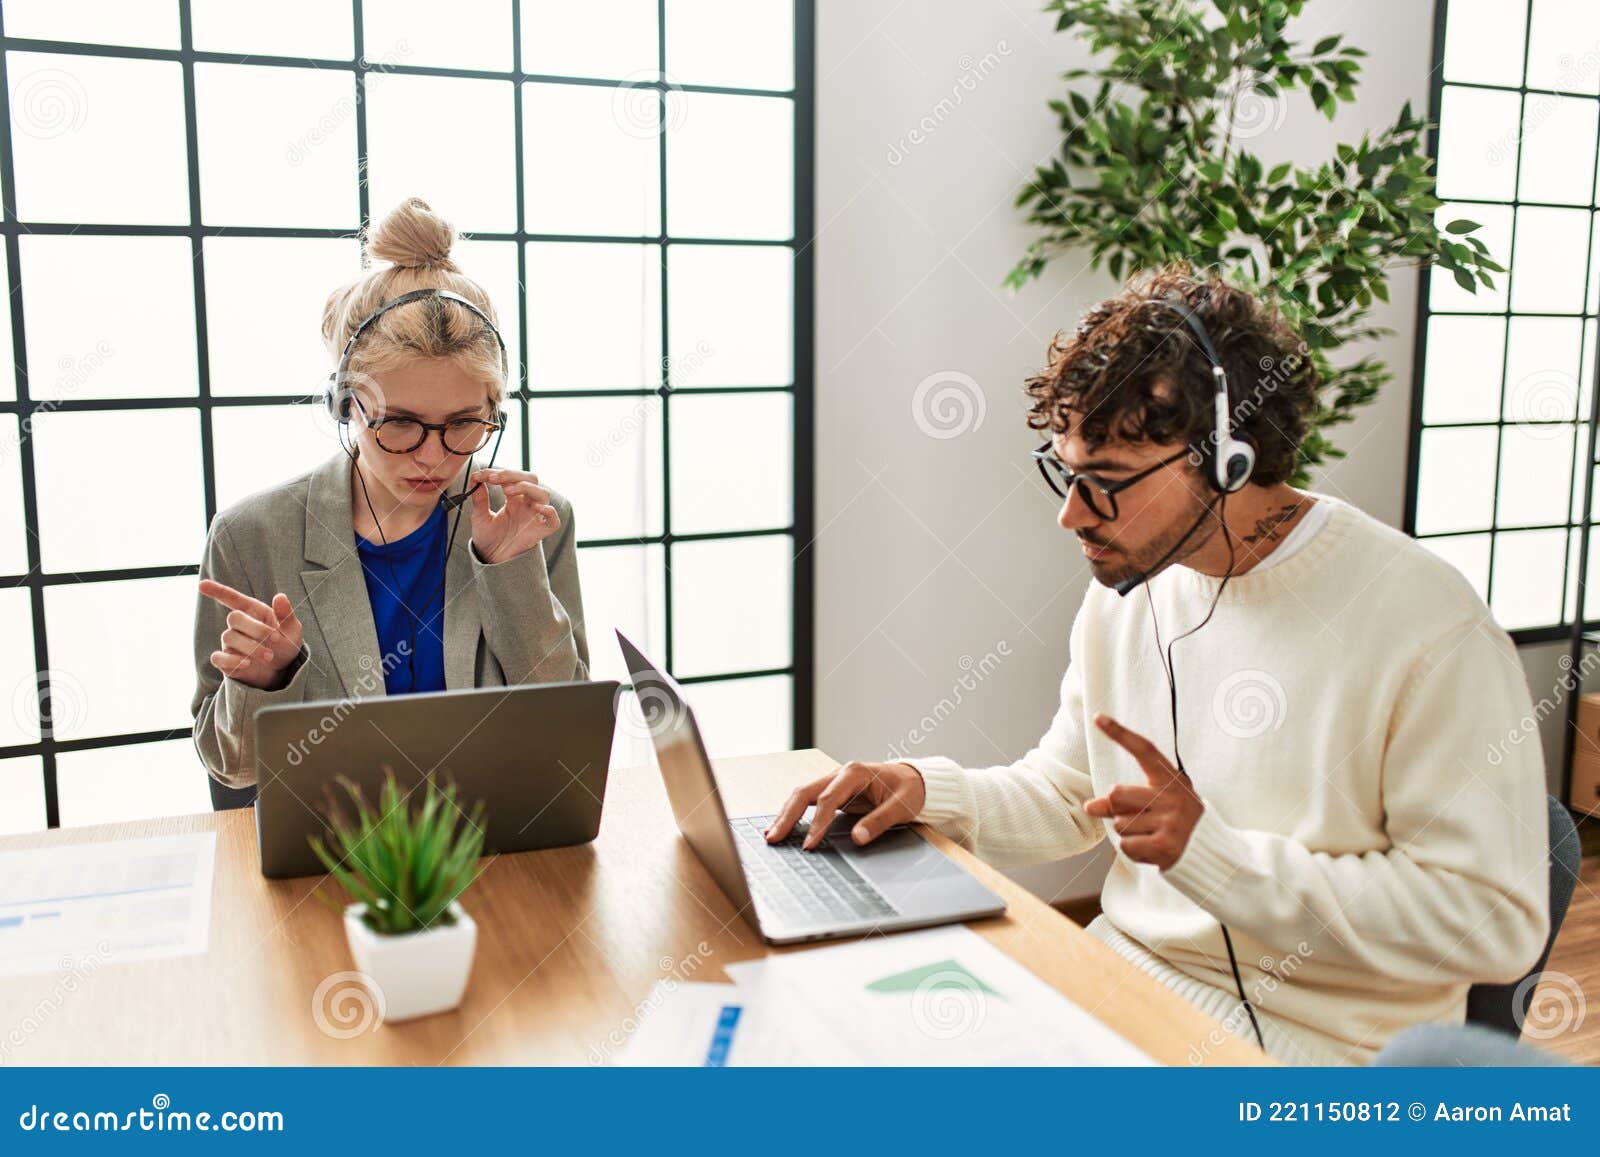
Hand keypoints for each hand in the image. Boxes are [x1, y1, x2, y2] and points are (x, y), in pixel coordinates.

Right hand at [199, 579, 304, 690]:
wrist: (283, 670)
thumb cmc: (285, 644)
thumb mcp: (292, 629)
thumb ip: (286, 614)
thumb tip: (280, 596)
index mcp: (254, 612)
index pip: (232, 598)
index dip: (217, 590)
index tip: (202, 584)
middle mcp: (239, 626)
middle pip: (234, 618)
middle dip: (256, 628)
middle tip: (275, 640)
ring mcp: (231, 643)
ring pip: (229, 637)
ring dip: (251, 647)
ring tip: (270, 656)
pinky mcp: (227, 661)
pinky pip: (218, 658)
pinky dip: (232, 661)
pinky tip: (247, 663)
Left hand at [468, 468, 560, 563]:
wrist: (492, 560)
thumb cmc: (489, 538)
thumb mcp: (480, 517)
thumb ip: (479, 499)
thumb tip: (474, 478)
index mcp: (513, 498)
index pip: (511, 478)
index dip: (497, 473)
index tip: (480, 475)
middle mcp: (527, 504)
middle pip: (530, 479)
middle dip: (513, 474)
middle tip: (493, 478)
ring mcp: (535, 516)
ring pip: (543, 494)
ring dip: (527, 487)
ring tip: (507, 490)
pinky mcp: (541, 531)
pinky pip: (553, 520)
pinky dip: (548, 511)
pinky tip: (536, 507)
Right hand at [765, 760, 925, 849]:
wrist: (914, 779)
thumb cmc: (908, 790)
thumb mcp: (901, 806)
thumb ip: (879, 821)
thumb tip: (858, 838)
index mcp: (854, 773)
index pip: (829, 799)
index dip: (817, 823)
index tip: (809, 844)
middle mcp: (839, 774)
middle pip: (805, 792)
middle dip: (787, 816)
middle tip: (773, 838)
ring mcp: (834, 781)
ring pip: (802, 795)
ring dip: (785, 814)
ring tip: (771, 835)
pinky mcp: (832, 790)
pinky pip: (808, 801)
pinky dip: (793, 813)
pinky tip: (783, 826)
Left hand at [1084, 713, 1203, 870]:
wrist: (1208, 854)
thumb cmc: (1173, 822)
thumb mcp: (1154, 803)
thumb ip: (1123, 800)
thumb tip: (1089, 806)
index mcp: (1172, 779)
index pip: (1144, 750)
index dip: (1120, 733)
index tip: (1098, 718)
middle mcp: (1174, 797)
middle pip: (1117, 794)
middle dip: (1115, 808)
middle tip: (1136, 816)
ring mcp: (1172, 822)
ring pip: (1119, 823)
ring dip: (1127, 832)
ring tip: (1149, 834)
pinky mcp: (1166, 846)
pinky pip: (1126, 845)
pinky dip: (1132, 850)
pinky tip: (1150, 848)